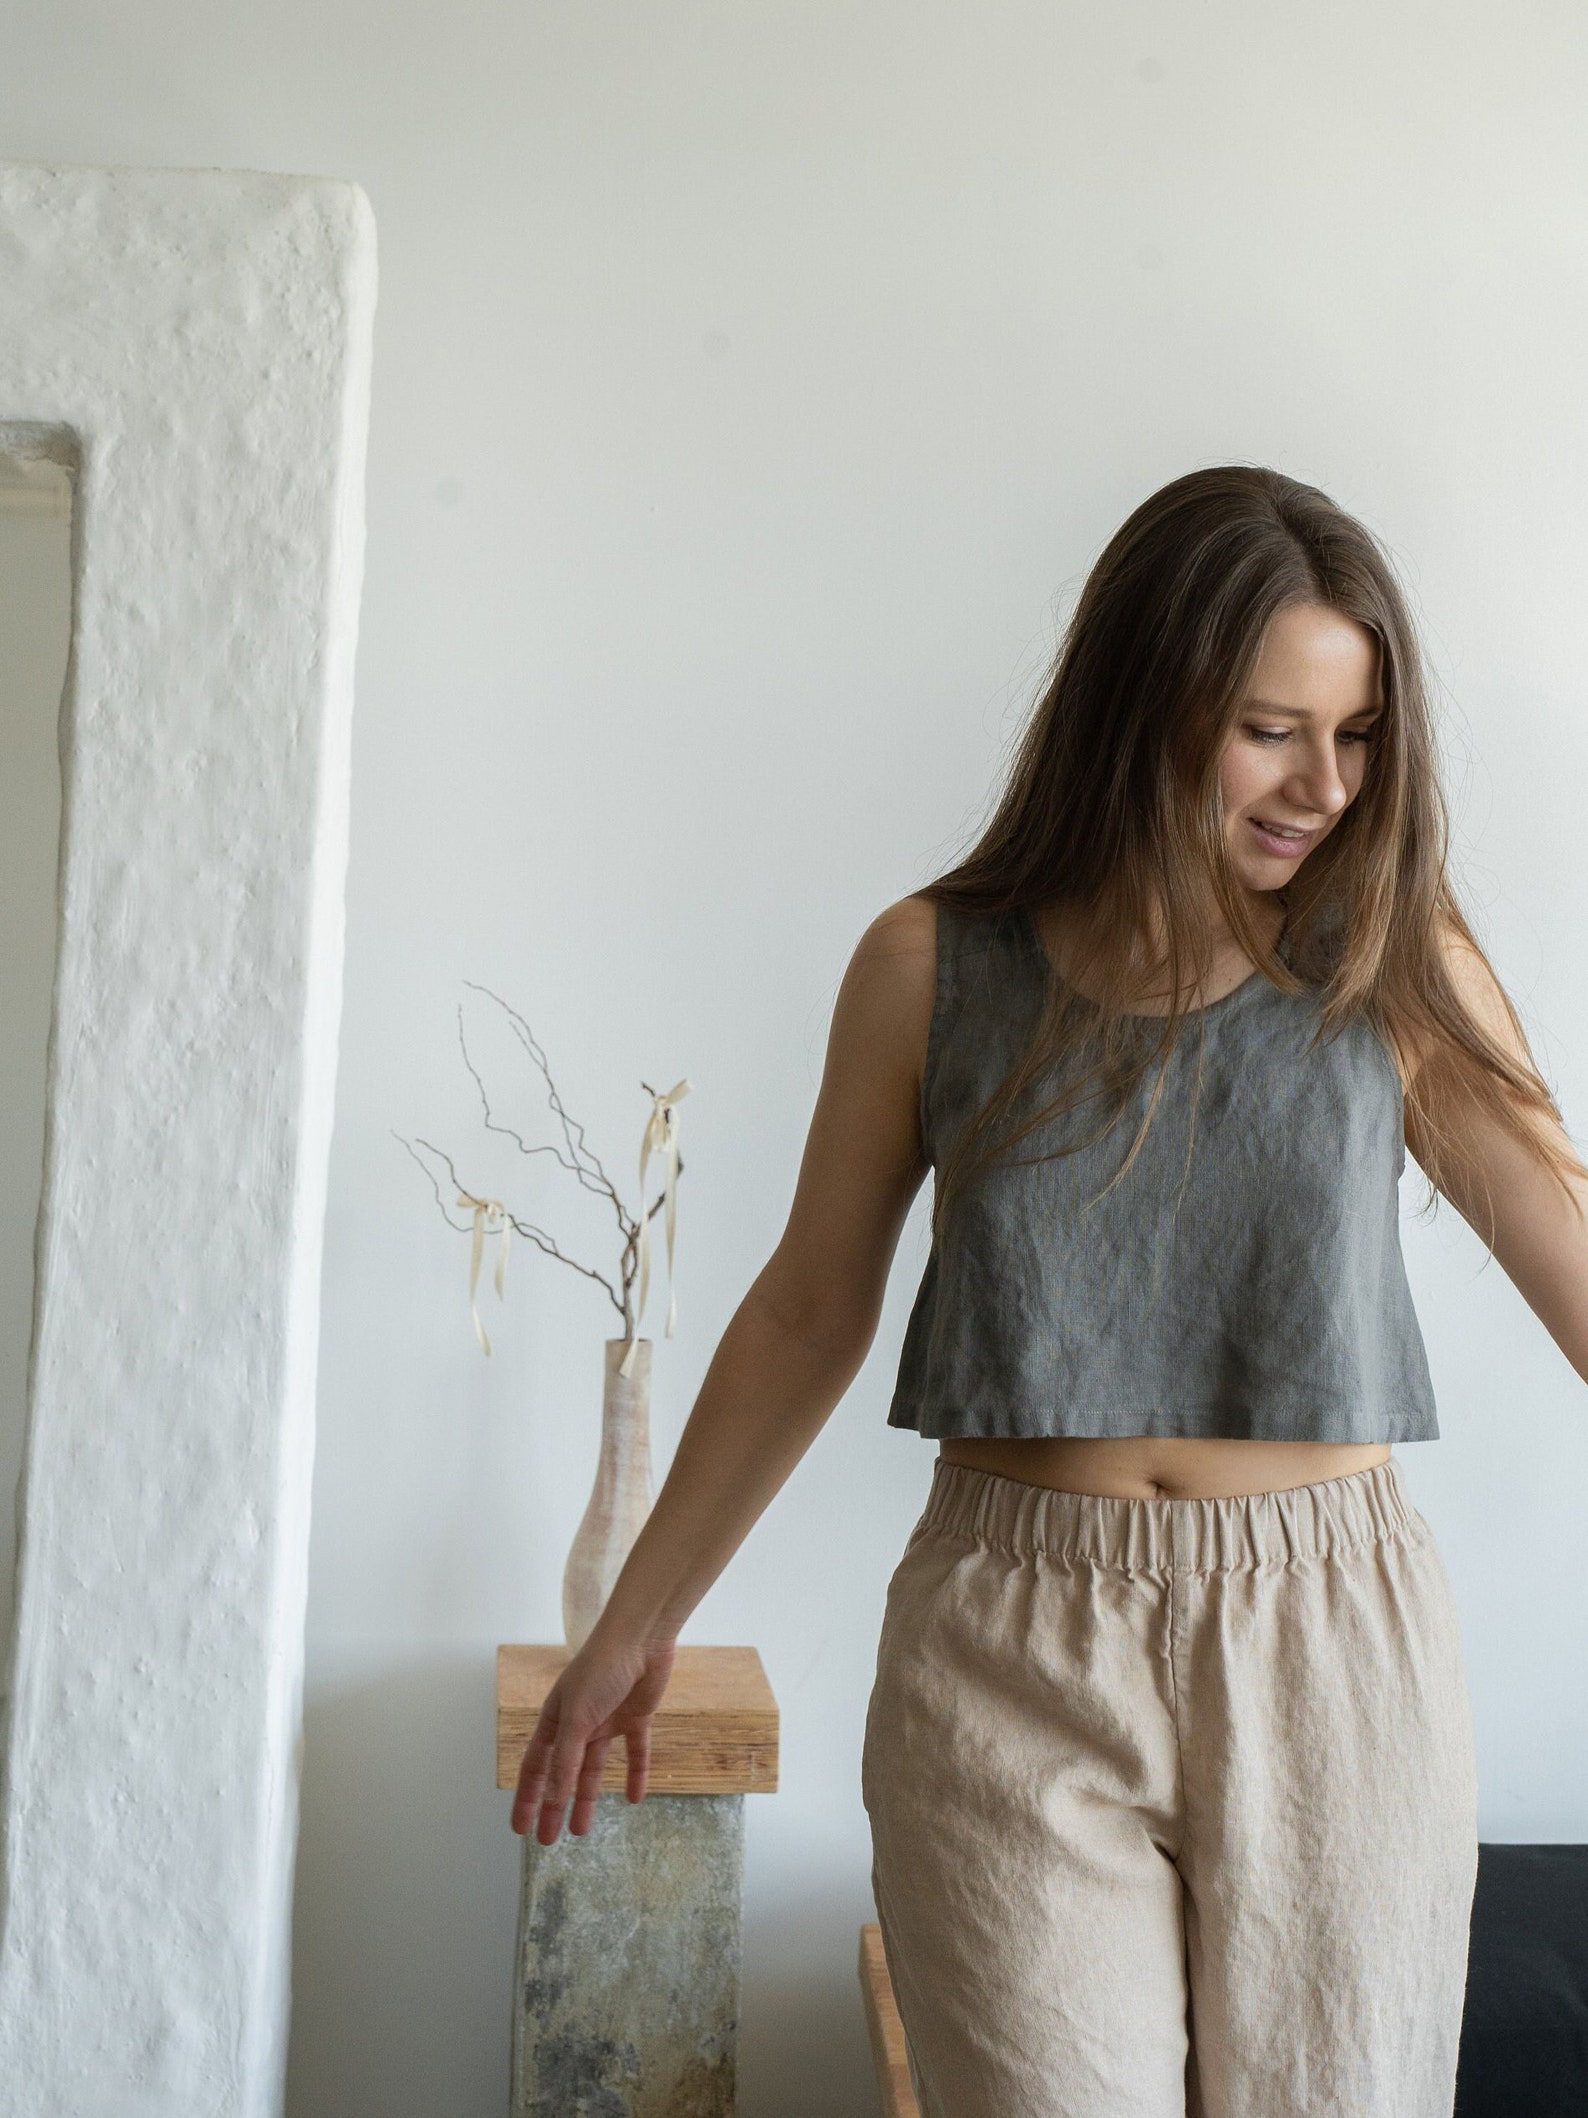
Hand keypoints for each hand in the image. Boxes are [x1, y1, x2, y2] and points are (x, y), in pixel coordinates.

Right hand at [510, 1632, 677, 1842]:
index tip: (519, 1828)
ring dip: (588, 1798)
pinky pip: (634, 1752)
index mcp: (556, 1719)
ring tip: (581, 1830)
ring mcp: (607, 1721)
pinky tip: (634, 1798)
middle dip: (552, 1806)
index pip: (536, 1766)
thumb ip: (567, 1760)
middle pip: (563, 1773)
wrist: (641, 1638)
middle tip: (547, 1840)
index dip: (527, 1797)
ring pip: (594, 1769)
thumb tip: (552, 1799)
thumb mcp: (578, 1718)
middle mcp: (579, 1723)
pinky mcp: (635, 1717)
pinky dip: (635, 1774)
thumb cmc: (601, 1668)